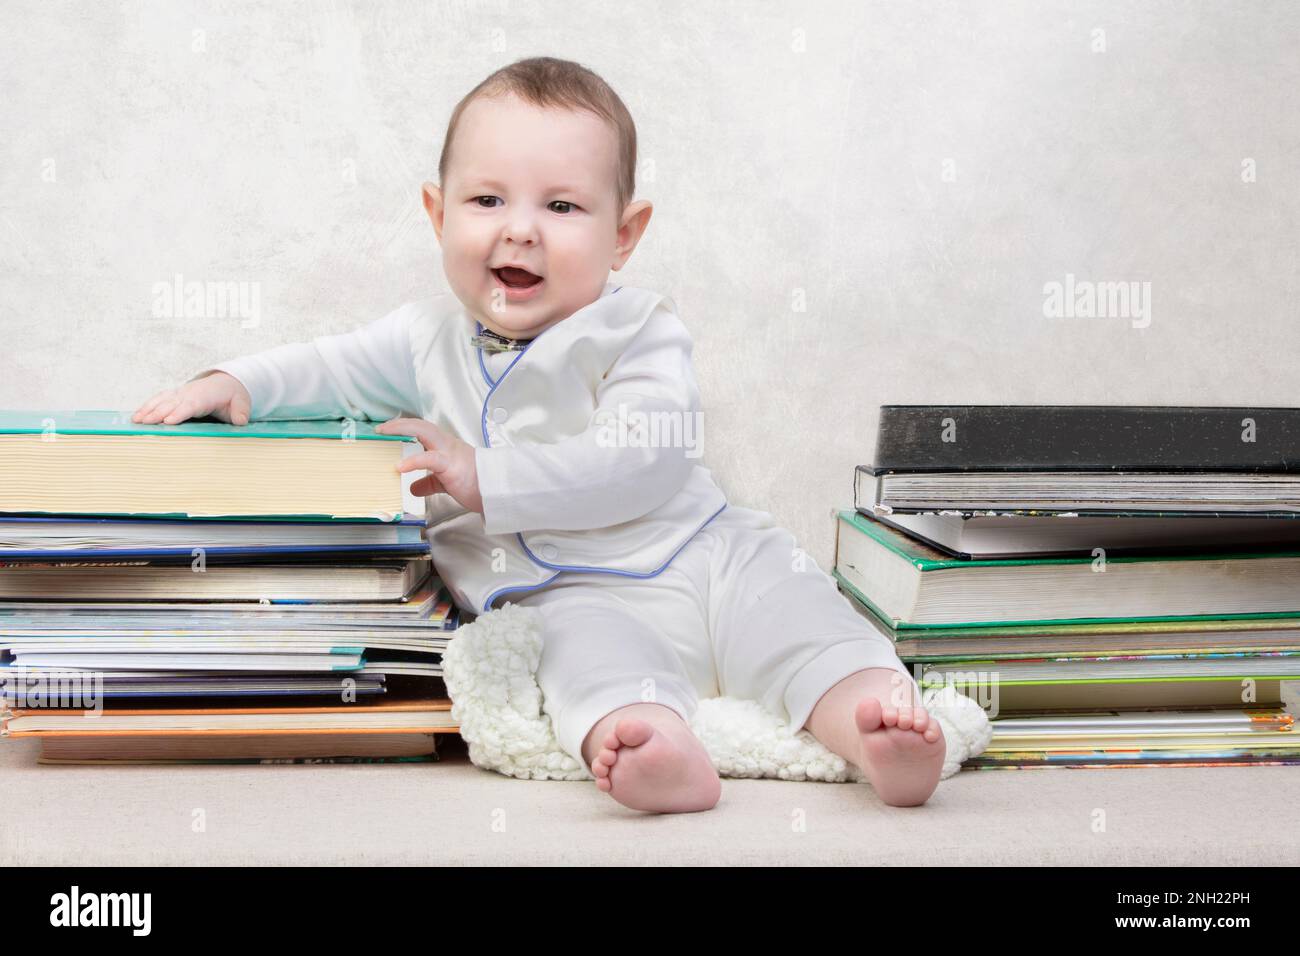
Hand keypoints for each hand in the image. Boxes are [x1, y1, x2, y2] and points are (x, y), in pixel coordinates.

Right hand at [132, 372, 251, 425]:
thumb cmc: (232, 396)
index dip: (179, 413)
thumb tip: (241, 421)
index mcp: (204, 397)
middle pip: (171, 404)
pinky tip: (137, 416)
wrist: (226, 383)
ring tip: (136, 420)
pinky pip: (158, 400)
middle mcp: (189, 393)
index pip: (190, 405)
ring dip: (148, 410)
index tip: (168, 421)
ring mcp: (179, 393)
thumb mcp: (242, 403)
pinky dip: (146, 407)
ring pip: (161, 401)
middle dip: (157, 413)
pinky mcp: (173, 395)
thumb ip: (241, 411)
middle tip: (145, 423)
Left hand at [377, 417, 482, 514]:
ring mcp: (449, 452)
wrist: (496, 491)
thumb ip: (429, 482)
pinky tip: (400, 467)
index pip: (422, 430)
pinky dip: (413, 461)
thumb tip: (413, 488)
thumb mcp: (446, 482)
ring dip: (403, 429)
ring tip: (385, 433)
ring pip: (425, 431)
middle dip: (399, 424)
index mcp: (445, 446)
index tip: (386, 430)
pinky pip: (430, 459)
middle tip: (380, 429)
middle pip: (421, 425)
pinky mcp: (451, 465)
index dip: (404, 427)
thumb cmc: (476, 484)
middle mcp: (446, 444)